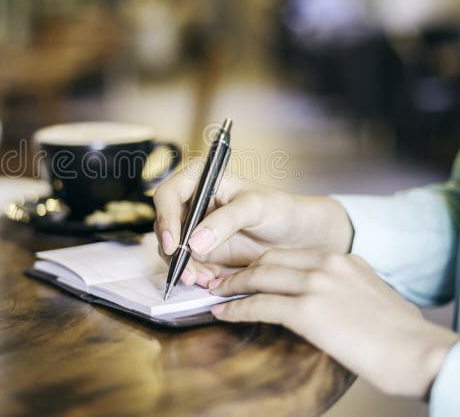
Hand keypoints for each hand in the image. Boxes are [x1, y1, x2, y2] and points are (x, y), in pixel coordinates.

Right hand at [153, 168, 352, 286]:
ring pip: (172, 249)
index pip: (168, 195)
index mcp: (199, 178)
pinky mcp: (201, 250)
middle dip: (173, 251)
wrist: (294, 236)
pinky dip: (194, 274)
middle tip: (186, 272)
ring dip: (182, 267)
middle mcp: (191, 201)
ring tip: (201, 280)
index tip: (174, 244)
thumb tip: (194, 242)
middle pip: (165, 225)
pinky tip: (210, 281)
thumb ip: (225, 221)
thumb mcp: (255, 208)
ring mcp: (194, 227)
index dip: (166, 219)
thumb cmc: (279, 210)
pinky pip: (187, 264)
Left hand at [209, 249, 459, 397]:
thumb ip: (349, 292)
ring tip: (216, 295)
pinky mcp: (308, 309)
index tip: (248, 273)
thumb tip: (330, 306)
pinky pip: (260, 304)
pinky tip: (223, 313)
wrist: (419, 352)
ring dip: (233, 287)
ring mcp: (316, 284)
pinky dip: (236, 308)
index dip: (263, 264)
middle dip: (243, 271)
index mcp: (344, 259)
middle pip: (270, 260)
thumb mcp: (374, 299)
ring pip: (260, 277)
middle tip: (222, 281)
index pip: (291, 254)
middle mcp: (328, 264)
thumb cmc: (404, 337)